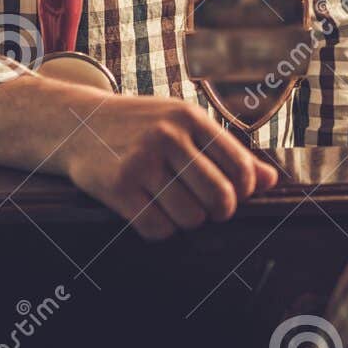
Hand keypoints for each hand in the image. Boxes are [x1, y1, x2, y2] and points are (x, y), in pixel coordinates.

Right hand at [60, 95, 277, 240]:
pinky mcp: (117, 186)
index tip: (230, 196)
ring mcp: (140, 161)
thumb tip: (270, 181)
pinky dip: (161, 230)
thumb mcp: (184, 125)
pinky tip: (152, 213)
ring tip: (174, 207)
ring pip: (189, 218)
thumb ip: (227, 152)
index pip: (239, 169)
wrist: (78, 123)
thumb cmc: (141, 127)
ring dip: (187, 222)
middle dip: (218, 213)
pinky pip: (157, 228)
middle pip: (219, 199)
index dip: (242, 193)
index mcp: (190, 118)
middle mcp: (167, 136)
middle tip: (206, 210)